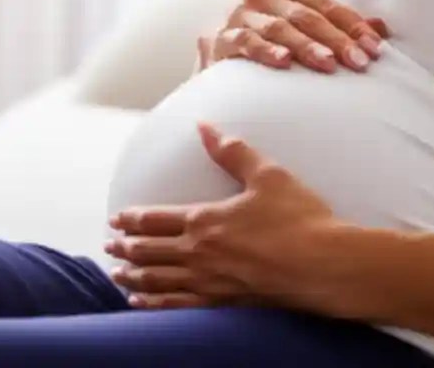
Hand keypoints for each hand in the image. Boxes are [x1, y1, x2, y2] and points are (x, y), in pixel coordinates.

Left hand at [105, 122, 349, 314]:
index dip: (131, 220)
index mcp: (205, 220)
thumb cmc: (299, 218)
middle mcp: (199, 253)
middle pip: (149, 251)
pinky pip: (176, 306)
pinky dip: (153, 303)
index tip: (115, 220)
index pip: (155, 219)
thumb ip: (233, 152)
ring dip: (133, 275)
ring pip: (157, 280)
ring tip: (117, 274)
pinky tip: (142, 302)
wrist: (324, 265)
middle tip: (109, 245)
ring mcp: (208, 282)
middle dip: (125, 247)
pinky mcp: (222, 303)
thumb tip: (204, 127)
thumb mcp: (268, 175)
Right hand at [197, 0, 389, 74]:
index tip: (376, 49)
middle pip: (308, 17)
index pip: (329, 6)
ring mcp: (242, 14)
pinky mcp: (222, 37)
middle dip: (336, 40)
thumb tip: (383, 28)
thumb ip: (341, 26)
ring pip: (280, 29)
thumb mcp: (306, 27)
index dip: (354, 27)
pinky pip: (246, 42)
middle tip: (359, 62)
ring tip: (327, 63)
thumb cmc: (273, 38)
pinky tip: (283, 62)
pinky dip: (265, 51)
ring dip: (306, 47)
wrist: (222, 53)